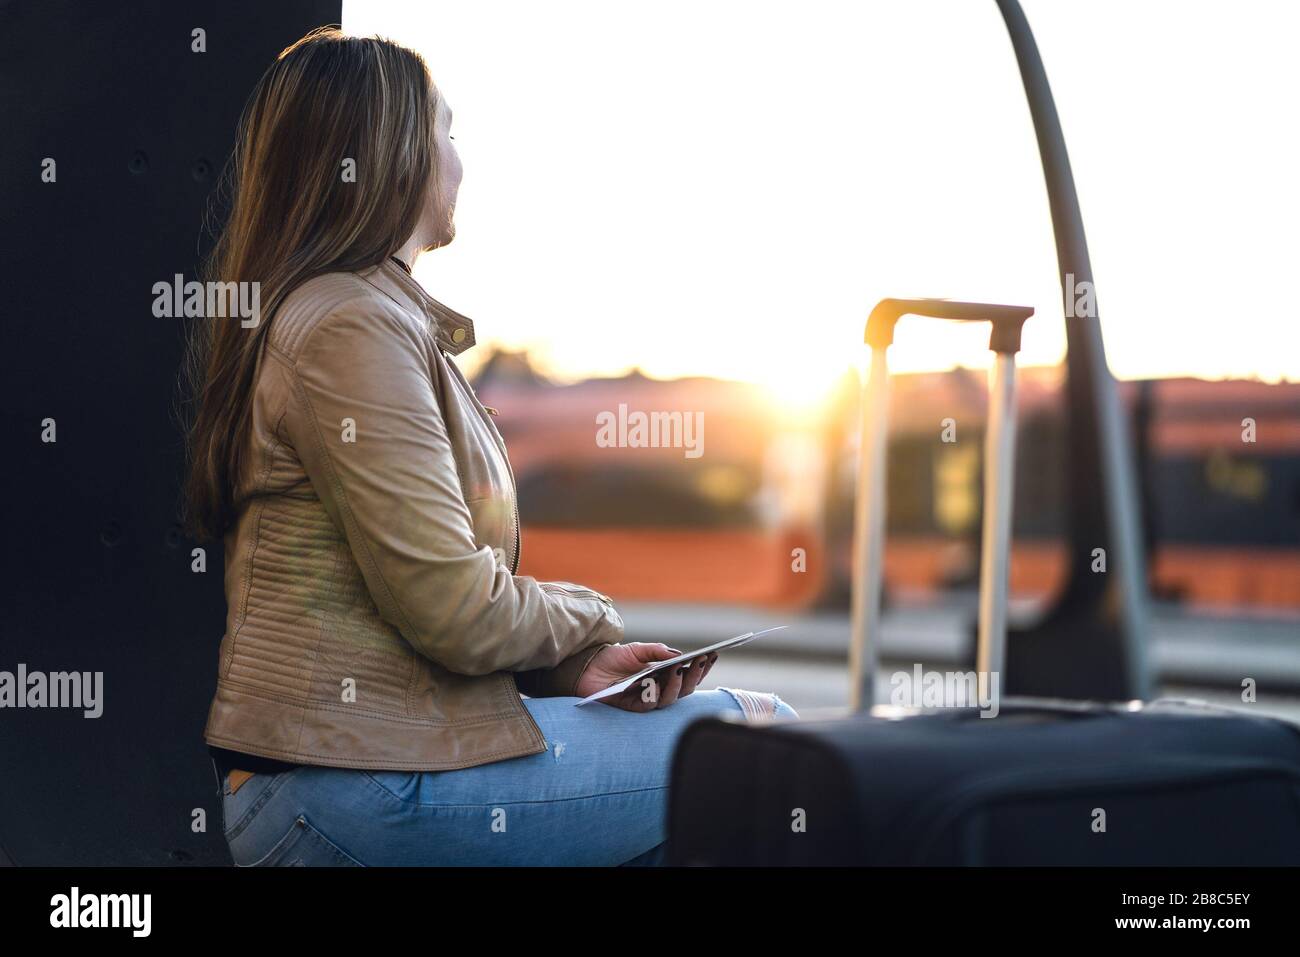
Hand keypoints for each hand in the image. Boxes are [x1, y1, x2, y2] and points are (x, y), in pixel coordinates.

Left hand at [575, 643, 717, 712]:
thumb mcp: (637, 649)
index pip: (688, 675)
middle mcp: (658, 689)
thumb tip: (679, 655)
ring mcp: (646, 699)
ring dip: (676, 684)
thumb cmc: (613, 658)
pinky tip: (656, 682)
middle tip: (700, 661)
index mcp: (663, 676)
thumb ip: (657, 651)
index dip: (701, 667)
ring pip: (670, 698)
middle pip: (684, 689)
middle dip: (694, 675)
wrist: (587, 667)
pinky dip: (654, 694)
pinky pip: (648, 704)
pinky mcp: (632, 707)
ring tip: (679, 669)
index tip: (712, 654)